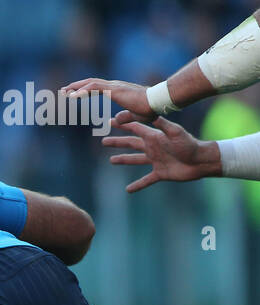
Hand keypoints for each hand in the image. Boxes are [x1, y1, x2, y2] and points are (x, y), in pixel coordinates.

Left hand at [61, 78, 153, 120]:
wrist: (160, 102)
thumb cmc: (152, 108)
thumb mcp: (135, 115)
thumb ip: (124, 117)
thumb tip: (115, 120)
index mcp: (118, 90)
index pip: (96, 87)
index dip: (83, 90)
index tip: (72, 94)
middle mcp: (115, 85)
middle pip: (90, 83)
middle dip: (76, 86)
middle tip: (63, 91)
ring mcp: (114, 86)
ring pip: (90, 83)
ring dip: (76, 87)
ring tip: (64, 92)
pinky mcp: (114, 90)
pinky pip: (94, 88)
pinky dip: (82, 91)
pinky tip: (72, 96)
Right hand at [101, 112, 221, 191]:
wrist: (202, 161)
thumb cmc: (190, 145)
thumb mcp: (175, 132)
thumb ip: (161, 123)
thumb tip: (148, 114)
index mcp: (154, 137)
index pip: (135, 129)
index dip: (123, 125)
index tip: (110, 122)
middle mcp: (153, 148)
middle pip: (131, 144)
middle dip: (118, 142)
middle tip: (103, 140)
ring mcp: (156, 161)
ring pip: (135, 160)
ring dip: (123, 159)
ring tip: (111, 160)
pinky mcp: (160, 173)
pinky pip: (146, 180)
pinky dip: (137, 185)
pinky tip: (128, 190)